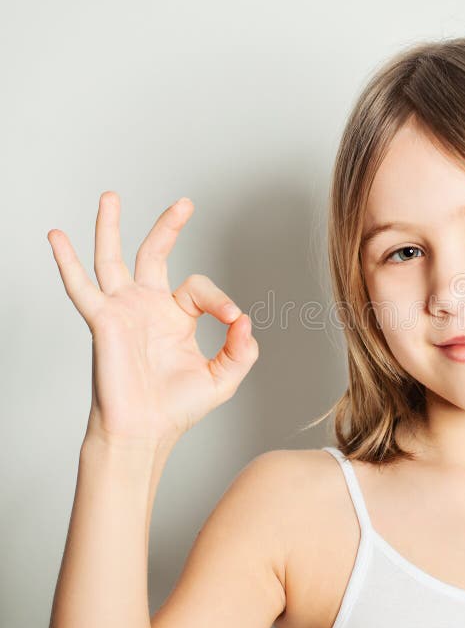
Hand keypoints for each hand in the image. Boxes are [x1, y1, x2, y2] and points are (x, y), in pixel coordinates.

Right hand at [47, 191, 258, 448]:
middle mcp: (148, 307)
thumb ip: (242, 350)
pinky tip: (57, 236)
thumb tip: (246, 319)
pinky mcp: (103, 321)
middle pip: (156, 254)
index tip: (233, 319)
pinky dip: (67, 261)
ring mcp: (123, 311)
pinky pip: (80, 287)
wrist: (146, 431)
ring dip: (111, 227)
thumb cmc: (177, 408)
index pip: (199, 287)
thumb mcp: (223, 377)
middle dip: (169, 226)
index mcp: (176, 317)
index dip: (220, 299)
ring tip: (111, 196)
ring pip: (113, 259)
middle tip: (185, 203)